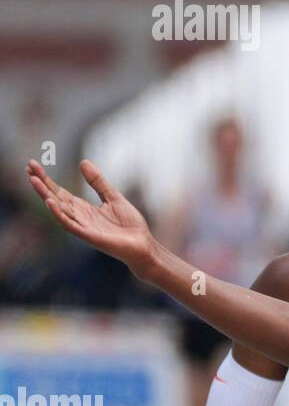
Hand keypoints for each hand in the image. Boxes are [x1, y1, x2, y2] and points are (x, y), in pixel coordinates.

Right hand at [26, 159, 155, 272]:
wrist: (143, 243)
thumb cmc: (129, 224)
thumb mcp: (112, 197)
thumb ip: (98, 182)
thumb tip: (83, 162)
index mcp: (83, 209)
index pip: (59, 192)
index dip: (47, 180)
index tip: (34, 165)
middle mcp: (78, 217)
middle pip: (55, 198)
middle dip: (42, 184)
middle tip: (29, 167)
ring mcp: (82, 226)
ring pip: (59, 210)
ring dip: (45, 195)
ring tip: (34, 180)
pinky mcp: (88, 236)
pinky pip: (70, 224)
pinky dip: (59, 214)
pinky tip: (50, 202)